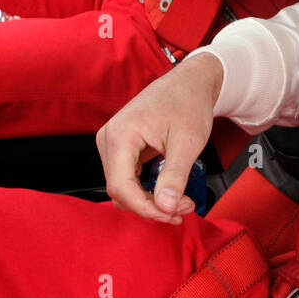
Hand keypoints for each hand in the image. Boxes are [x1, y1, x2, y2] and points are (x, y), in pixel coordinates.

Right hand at [96, 53, 223, 223]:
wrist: (190, 83)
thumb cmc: (188, 103)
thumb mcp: (187, 142)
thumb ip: (174, 177)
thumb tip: (165, 208)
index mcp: (120, 135)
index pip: (120, 187)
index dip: (145, 207)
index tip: (173, 215)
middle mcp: (109, 138)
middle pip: (119, 190)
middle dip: (151, 206)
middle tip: (184, 209)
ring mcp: (112, 143)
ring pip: (122, 187)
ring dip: (148, 201)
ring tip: (180, 203)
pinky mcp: (120, 147)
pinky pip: (126, 178)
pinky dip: (146, 191)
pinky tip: (167, 195)